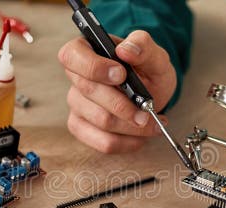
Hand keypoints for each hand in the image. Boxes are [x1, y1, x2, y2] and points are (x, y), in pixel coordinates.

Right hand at [58, 30, 176, 153]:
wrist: (151, 93)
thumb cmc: (147, 70)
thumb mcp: (153, 54)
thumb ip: (143, 46)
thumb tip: (127, 49)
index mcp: (85, 50)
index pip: (71, 56)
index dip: (94, 67)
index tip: (121, 74)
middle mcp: (75, 77)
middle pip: (89, 92)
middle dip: (123, 103)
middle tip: (147, 109)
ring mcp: (76, 104)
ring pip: (100, 120)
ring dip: (131, 126)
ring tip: (152, 122)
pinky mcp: (82, 127)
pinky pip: (102, 142)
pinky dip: (127, 142)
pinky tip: (141, 136)